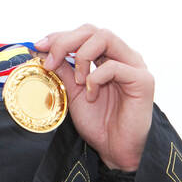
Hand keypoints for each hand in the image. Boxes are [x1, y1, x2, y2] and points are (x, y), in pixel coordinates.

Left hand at [34, 25, 153, 171]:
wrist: (115, 151)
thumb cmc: (98, 123)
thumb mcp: (72, 93)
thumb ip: (63, 70)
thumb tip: (42, 51)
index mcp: (109, 57)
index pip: (85, 33)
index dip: (60, 36)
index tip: (38, 46)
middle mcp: (124, 56)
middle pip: (94, 30)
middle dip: (66, 41)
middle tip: (50, 61)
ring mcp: (135, 66)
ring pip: (105, 37)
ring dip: (82, 56)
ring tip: (77, 81)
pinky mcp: (143, 81)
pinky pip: (114, 66)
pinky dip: (96, 78)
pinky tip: (92, 96)